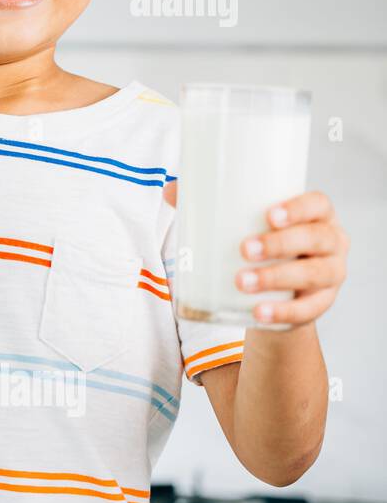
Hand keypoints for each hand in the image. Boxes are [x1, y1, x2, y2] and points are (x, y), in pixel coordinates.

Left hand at [162, 183, 348, 326]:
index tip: (269, 215)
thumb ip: (209, 205)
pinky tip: (259, 313)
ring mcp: (331, 274)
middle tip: (244, 249)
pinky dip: (283, 312)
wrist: (276, 291)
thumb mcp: (242, 224)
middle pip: (316, 238)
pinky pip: (308, 310)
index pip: (318, 204)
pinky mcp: (321, 304)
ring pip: (314, 274)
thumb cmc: (259, 244)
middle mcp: (331, 242)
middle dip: (280, 244)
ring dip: (277, 277)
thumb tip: (170, 189)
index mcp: (315, 215)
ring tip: (242, 281)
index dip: (299, 208)